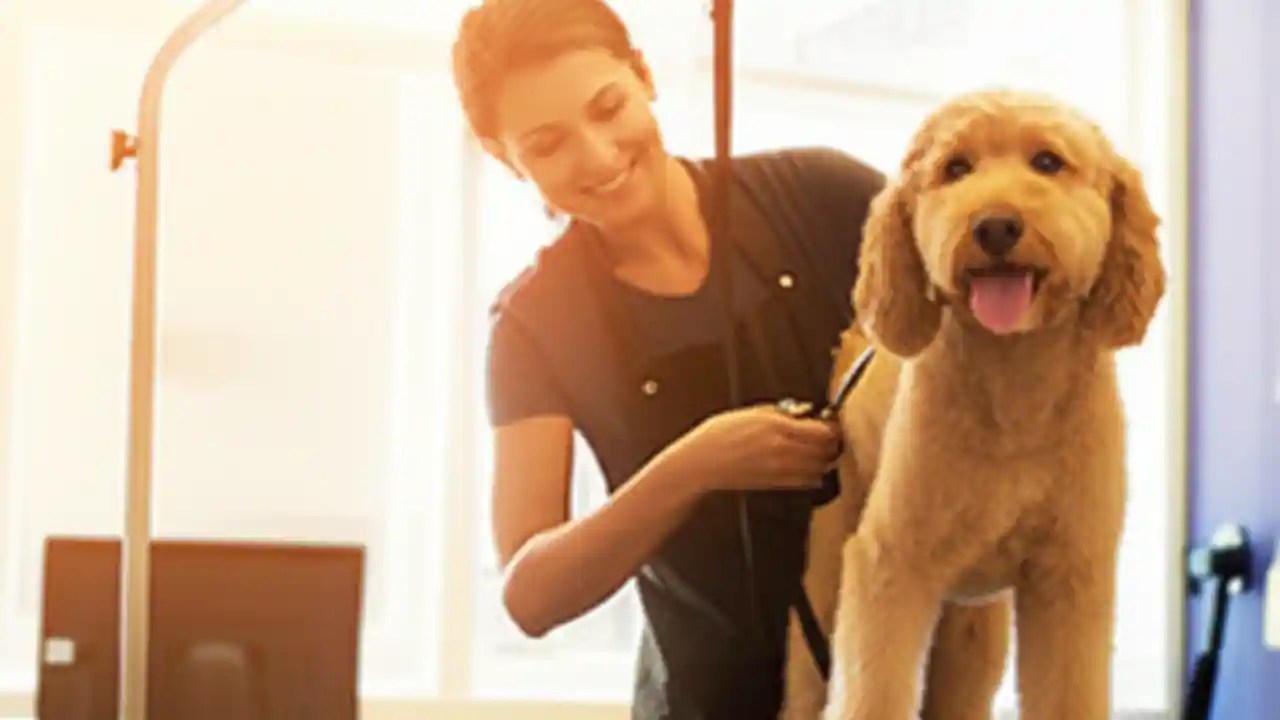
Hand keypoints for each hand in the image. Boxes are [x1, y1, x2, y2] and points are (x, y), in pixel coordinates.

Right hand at [666, 403, 842, 495]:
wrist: (702, 463)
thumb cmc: (720, 434)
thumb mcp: (751, 412)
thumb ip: (781, 411)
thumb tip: (805, 411)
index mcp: (777, 427)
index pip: (823, 431)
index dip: (831, 426)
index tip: (829, 421)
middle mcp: (783, 450)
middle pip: (826, 451)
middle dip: (832, 443)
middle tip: (829, 436)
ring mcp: (781, 469)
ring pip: (821, 468)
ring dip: (825, 459)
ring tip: (820, 451)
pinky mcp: (777, 484)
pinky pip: (808, 482)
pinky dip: (815, 474)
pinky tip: (808, 466)